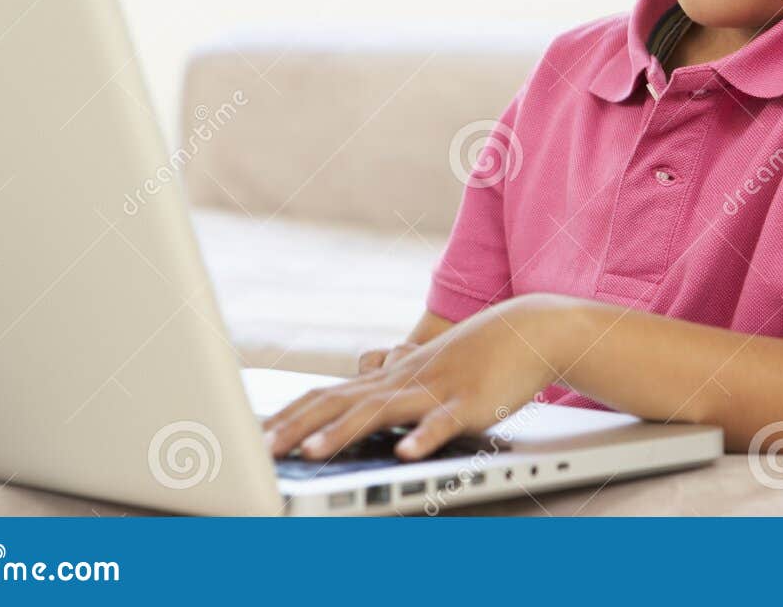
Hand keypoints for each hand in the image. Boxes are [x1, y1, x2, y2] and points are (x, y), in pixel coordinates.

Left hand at [261, 294, 572, 461]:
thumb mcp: (424, 369)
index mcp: (388, 378)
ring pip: (383, 412)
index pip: (327, 395)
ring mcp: (434, 391)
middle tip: (262, 450)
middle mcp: (402, 382)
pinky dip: (424, 438)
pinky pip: (443, 422)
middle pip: (341, 403)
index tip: (256, 435)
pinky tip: (407, 453)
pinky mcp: (470, 402)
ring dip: (346, 433)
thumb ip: (390, 383)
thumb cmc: (474, 355)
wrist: (526, 329)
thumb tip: (360, 386)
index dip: (290, 415)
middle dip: (299, 427)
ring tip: (314, 453)